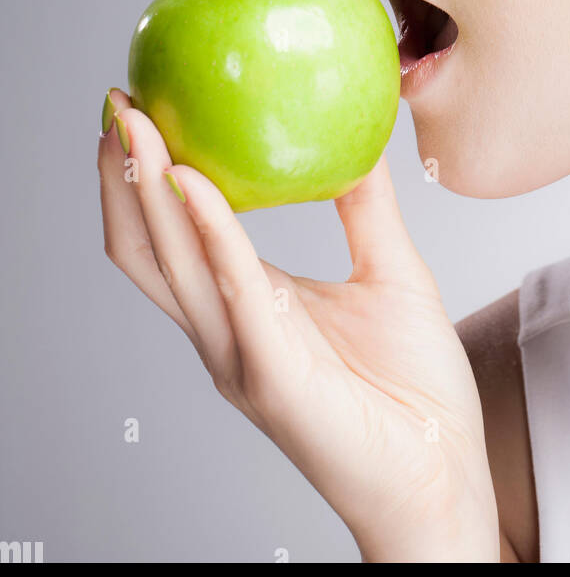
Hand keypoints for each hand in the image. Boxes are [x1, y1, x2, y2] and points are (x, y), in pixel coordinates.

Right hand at [98, 90, 499, 561]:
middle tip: (119, 103)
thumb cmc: (414, 388)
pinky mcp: (271, 376)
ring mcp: (242, 356)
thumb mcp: (391, 271)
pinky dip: (208, 233)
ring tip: (136, 127)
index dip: (145, 175)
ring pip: (169, 265)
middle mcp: (228, 331)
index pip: (172, 236)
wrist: (443, 473)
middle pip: (146, 248)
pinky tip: (196, 183)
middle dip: (122, 175)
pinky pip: (233, 291)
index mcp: (247, 306)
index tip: (142, 106)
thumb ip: (367, 207)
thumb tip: (362, 133)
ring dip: (145, 191)